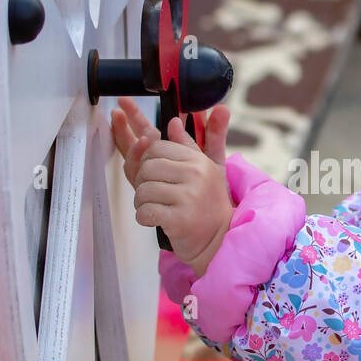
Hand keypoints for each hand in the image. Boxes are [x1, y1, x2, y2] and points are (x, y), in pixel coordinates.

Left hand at [110, 98, 234, 276]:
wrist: (218, 239)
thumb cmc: (206, 204)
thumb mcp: (203, 170)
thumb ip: (187, 144)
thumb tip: (173, 121)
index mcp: (198, 161)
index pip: (156, 147)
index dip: (148, 161)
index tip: (156, 175)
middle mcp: (195, 175)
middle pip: (147, 168)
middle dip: (143, 183)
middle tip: (154, 194)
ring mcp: (188, 197)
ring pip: (143, 190)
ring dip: (142, 202)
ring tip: (155, 208)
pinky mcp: (179, 219)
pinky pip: (145, 212)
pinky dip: (144, 218)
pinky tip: (154, 219)